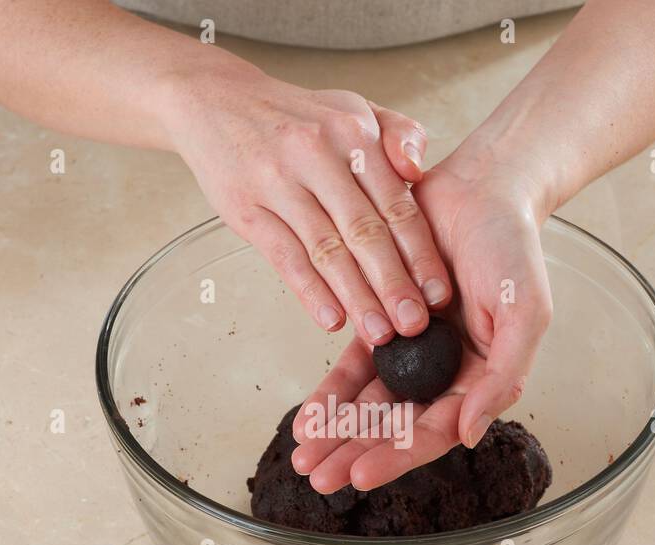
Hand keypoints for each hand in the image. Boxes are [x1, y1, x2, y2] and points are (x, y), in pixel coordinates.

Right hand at [168, 61, 452, 343]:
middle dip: (393, 285)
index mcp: (353, 133)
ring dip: (356, 297)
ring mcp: (278, 183)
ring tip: (378, 332)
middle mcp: (318, 155)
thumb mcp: (354, 109)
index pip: (396, 204)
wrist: (215, 101)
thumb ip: (400, 136)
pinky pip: (285, 257)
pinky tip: (330, 319)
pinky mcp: (247, 208)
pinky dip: (310, 292)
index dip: (420, 254)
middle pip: (365, 231)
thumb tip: (418, 175)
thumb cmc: (296, 117)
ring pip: (326, 250)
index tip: (438, 293)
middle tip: (414, 325)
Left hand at [288, 160, 551, 492]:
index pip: (435, 431)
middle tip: (318, 478)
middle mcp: (445, 375)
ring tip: (303, 458)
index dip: (397, 455)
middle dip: (355, 453)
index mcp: (481, 380)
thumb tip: (469, 435)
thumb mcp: (524, 314)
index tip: (360, 474)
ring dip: (336, 433)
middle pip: (395, 427)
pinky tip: (306, 417)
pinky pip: (351, 368)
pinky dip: (330, 394)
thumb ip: (503, 378)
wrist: (483, 187)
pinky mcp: (381, 324)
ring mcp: (411, 353)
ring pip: (368, 405)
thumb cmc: (513, 249)